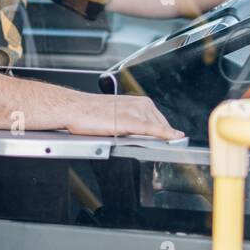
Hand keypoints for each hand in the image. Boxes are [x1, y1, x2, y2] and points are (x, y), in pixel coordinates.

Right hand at [66, 93, 184, 140]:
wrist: (75, 108)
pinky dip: (165, 134)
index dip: (166, 134)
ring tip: (150, 146)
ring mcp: (136, 112)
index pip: (161, 122)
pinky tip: (174, 138)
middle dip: (162, 138)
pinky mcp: (130, 121)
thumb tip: (147, 135)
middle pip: (161, 126)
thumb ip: (134, 121)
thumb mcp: (118, 113)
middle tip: (161, 147)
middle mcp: (140, 104)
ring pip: (158, 129)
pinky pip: (153, 129)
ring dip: (161, 139)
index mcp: (139, 101)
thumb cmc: (90, 112)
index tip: (174, 141)